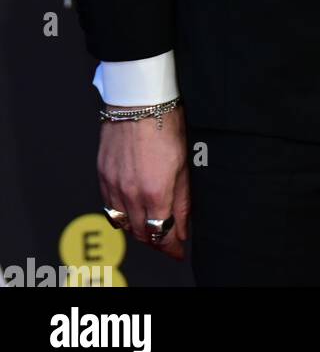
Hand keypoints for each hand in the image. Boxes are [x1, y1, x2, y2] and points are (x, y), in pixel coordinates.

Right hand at [98, 103, 189, 261]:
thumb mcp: (184, 164)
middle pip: (141, 233)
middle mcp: (131, 194)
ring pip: (123, 223)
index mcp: (155, 193)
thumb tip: (182, 228)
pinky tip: (131, 209)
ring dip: (138, 229)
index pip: (162, 235)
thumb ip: (182, 201)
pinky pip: (109, 207)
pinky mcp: (103, 176)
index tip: (178, 250)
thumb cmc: (166, 123)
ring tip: (151, 226)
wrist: (138, 100)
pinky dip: (121, 214)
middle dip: (156, 241)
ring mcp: (113, 186)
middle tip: (168, 238)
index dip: (172, 247)